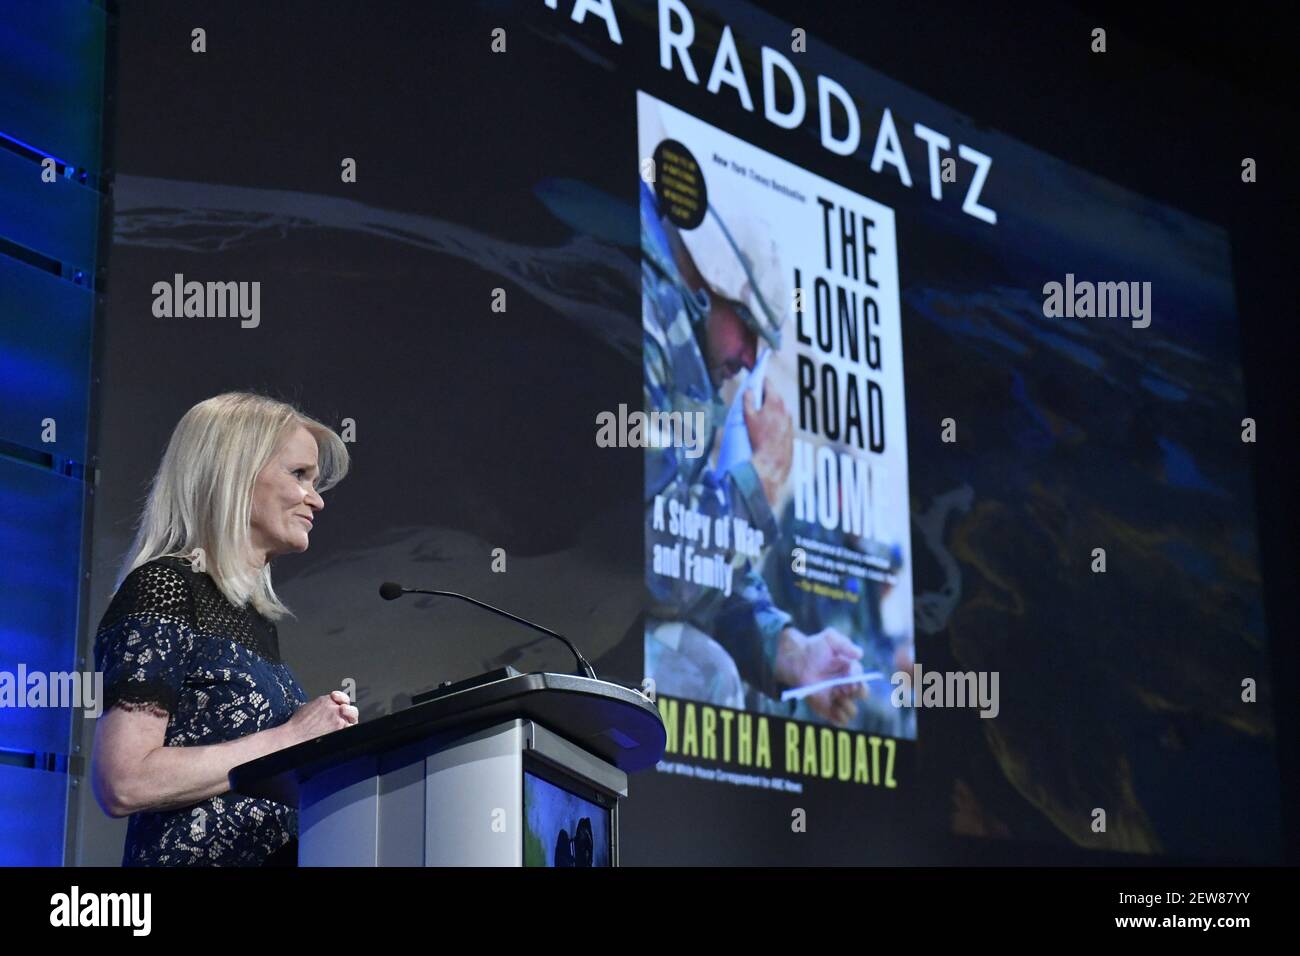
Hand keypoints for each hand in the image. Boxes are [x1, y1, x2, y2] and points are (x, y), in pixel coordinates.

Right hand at [280, 691, 358, 746]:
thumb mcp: (307, 707)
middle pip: (349, 707)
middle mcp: (334, 708)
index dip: (342, 701)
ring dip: (350, 720)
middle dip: (349, 710)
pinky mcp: (340, 728)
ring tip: (343, 724)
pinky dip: (348, 729)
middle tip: (344, 714)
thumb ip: (319, 706)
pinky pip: (351, 727)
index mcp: (326, 700)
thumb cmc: (297, 725)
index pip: (341, 698)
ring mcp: (338, 719)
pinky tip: (343, 730)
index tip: (341, 705)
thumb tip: (321, 709)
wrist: (295, 735)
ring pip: (353, 717)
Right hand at [743, 388, 792, 503]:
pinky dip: (773, 418)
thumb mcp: (749, 417)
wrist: (773, 460)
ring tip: (757, 415)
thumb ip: (748, 400)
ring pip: (777, 407)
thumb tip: (748, 390)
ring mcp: (789, 418)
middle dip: (762, 395)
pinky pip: (780, 418)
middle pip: (773, 395)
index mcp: (775, 400)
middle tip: (751, 398)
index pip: (767, 383)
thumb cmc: (759, 438)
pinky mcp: (790, 429)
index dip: (759, 380)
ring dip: (768, 408)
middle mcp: (785, 407)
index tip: (753, 379)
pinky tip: (765, 427)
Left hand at [776, 627, 867, 726]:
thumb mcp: (829, 638)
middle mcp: (848, 686)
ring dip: (847, 707)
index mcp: (852, 672)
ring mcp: (838, 698)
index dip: (857, 681)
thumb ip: (845, 644)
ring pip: (852, 711)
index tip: (849, 678)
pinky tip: (831, 709)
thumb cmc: (815, 647)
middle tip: (842, 689)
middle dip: (855, 693)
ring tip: (835, 697)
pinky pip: (839, 720)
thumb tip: (859, 653)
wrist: (796, 659)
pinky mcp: (828, 709)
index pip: (862, 680)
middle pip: (861, 695)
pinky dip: (838, 718)